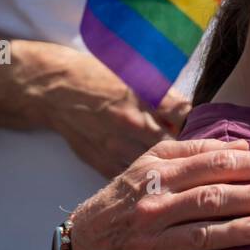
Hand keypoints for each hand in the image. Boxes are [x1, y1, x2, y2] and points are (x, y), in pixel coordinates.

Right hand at [22, 42, 188, 178]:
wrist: (55, 90)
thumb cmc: (99, 77)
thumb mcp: (135, 74)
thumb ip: (164, 95)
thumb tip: (188, 114)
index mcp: (144, 97)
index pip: (185, 116)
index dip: (193, 121)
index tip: (194, 124)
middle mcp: (133, 124)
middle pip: (174, 145)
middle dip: (185, 148)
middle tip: (189, 148)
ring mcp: (117, 146)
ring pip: (155, 165)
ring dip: (166, 165)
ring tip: (172, 163)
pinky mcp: (102, 161)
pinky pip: (132, 175)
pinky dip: (143, 175)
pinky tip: (147, 172)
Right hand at [66, 137, 249, 249]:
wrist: (88, 240)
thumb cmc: (130, 192)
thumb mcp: (152, 162)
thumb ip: (196, 151)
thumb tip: (241, 144)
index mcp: (160, 176)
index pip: (214, 165)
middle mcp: (157, 207)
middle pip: (211, 198)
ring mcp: (156, 241)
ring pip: (201, 235)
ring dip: (236, 233)